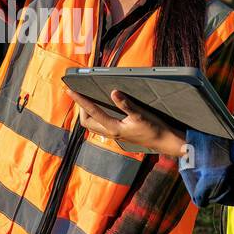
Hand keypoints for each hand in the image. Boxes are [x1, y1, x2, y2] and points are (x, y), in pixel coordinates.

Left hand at [65, 88, 187, 157]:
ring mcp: (113, 135)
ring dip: (86, 113)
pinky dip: (95, 117)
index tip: (70, 91)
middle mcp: (111, 133)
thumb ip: (126, 104)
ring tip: (86, 100)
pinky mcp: (118, 134)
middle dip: (80, 108)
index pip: (92, 112)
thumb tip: (113, 93)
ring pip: (92, 125)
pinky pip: (99, 126)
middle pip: (86, 122)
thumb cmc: (154, 128)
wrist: (163, 141)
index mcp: (114, 128)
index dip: (80, 100)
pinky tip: (99, 109)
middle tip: (79, 94)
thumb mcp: (141, 115)